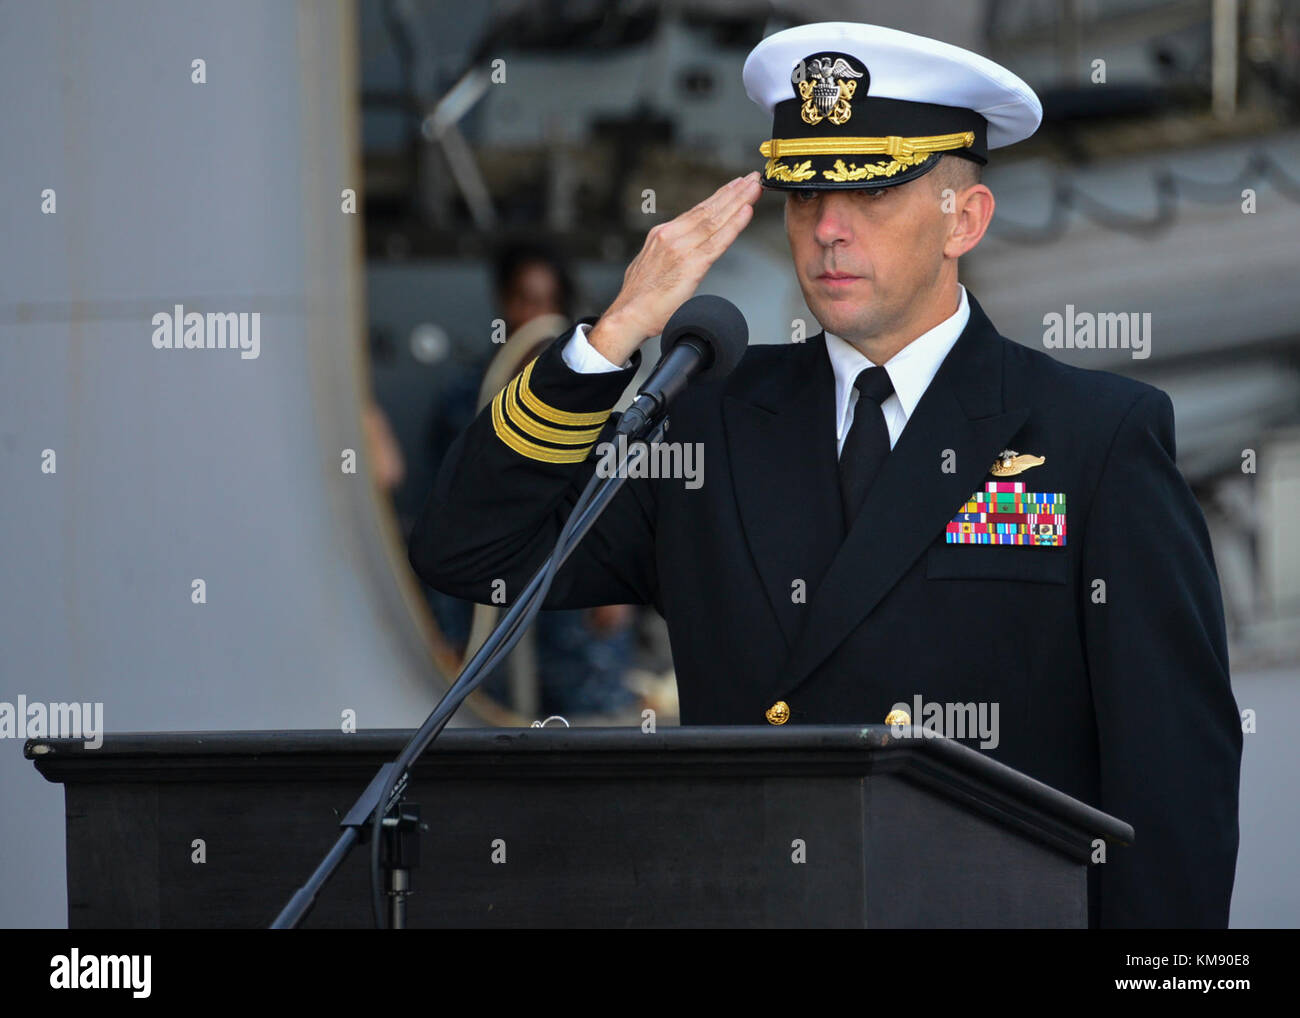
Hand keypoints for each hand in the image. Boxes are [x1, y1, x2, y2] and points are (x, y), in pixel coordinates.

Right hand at [588, 171, 760, 364]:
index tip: (735, 186)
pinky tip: (747, 212)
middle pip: (708, 209)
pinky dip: (734, 225)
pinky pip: (718, 241)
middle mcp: (670, 236)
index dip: (719, 198)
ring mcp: (680, 248)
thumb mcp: (651, 268)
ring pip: (715, 219)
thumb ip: (668, 258)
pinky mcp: (689, 265)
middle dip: (733, 192)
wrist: (627, 317)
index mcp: (661, 235)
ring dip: (739, 201)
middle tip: (753, 177)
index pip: (696, 212)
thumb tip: (680, 260)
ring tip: (755, 187)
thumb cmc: (639, 301)